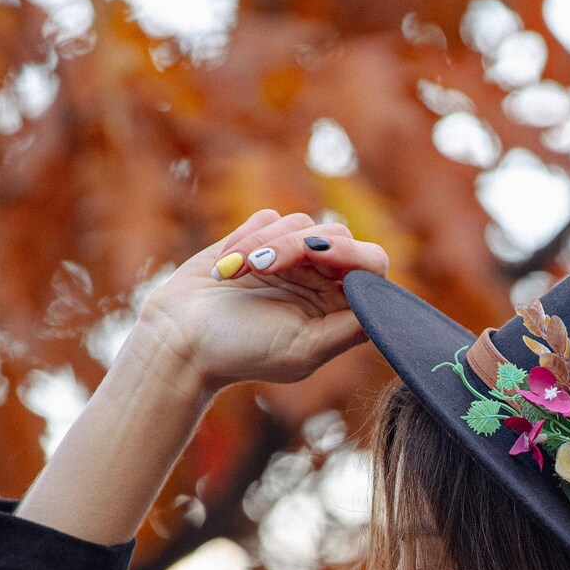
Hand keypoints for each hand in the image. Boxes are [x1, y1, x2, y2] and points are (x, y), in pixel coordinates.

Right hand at [136, 209, 388, 392]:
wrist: (181, 338)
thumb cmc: (242, 352)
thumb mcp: (304, 350)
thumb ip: (350, 328)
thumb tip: (388, 307)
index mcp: (340, 310)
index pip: (372, 266)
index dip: (353, 255)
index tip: (320, 259)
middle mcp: (322, 282)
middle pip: (337, 236)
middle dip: (298, 247)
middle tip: (264, 267)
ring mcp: (291, 258)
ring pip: (301, 223)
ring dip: (267, 245)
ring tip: (237, 273)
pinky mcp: (260, 238)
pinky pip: (270, 217)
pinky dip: (248, 238)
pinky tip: (227, 268)